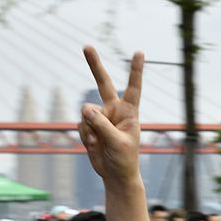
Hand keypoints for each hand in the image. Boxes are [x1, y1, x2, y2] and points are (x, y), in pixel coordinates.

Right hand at [79, 46, 143, 183]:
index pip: (133, 88)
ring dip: (90, 128)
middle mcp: (114, 110)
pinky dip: (85, 135)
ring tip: (99, 142)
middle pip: (102, 83)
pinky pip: (81, 124)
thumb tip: (85, 109)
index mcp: (129, 113)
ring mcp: (101, 117)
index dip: (136, 71)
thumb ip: (102, 125)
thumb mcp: (117, 143)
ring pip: (86, 112)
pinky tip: (93, 145)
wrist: (115, 174)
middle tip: (86, 46)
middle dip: (94, 65)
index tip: (140, 52)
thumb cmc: (124, 159)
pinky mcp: (89, 126)